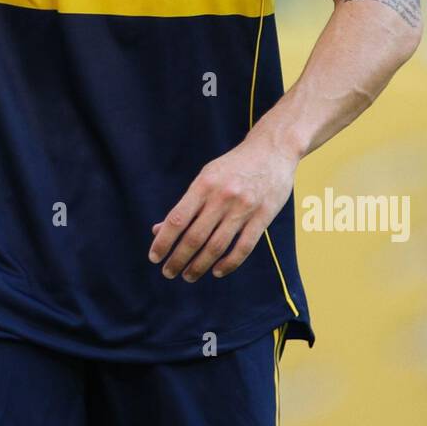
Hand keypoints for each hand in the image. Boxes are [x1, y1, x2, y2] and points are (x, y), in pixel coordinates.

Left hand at [148, 133, 297, 281]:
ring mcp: (244, 208)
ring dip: (199, 265)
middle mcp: (222, 197)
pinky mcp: (263, 217)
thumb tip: (158, 230)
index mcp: (204, 185)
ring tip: (188, 275)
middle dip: (178, 259)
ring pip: (217, 246)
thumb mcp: (206, 178)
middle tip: (168, 272)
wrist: (272, 150)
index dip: (164, 241)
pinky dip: (228, 263)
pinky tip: (216, 271)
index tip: (154, 257)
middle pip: (195, 237)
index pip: (177, 219)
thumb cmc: (233, 167)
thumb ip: (186, 205)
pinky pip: (243, 247)